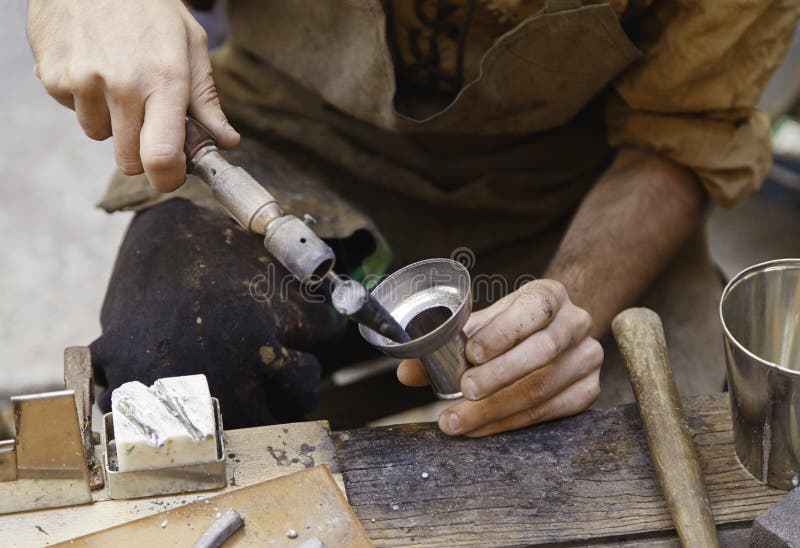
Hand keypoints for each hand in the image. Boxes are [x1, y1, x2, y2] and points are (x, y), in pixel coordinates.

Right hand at [27, 0, 238, 190]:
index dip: (167, 177)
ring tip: (117, 79)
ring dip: (110, 120)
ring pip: (98, 135)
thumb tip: (226, 141)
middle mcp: (121, 86)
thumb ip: (206, 99)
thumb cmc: (148, 7)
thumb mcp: (189, 45)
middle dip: (141, 152)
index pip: (161, 156)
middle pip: (128, 160)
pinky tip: (92, 65)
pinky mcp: (51, 76)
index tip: (171, 175)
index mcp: (164, 80)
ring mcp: (82, 82)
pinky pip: (71, 109)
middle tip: (147, 121)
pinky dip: (82, 97)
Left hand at [398, 279, 602, 435]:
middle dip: (498, 376)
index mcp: (550, 295)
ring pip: (544, 388)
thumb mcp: (482, 322)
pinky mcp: (588, 390)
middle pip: (543, 350)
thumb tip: (406, 374)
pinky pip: (549, 412)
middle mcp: (576, 323)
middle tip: (464, 391)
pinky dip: (510, 423)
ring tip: (459, 421)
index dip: (504, 332)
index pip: (534, 309)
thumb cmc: (508, 327)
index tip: (471, 354)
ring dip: (496, 409)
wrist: (550, 334)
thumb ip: (445, 342)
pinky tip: (481, 428)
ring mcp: (587, 358)